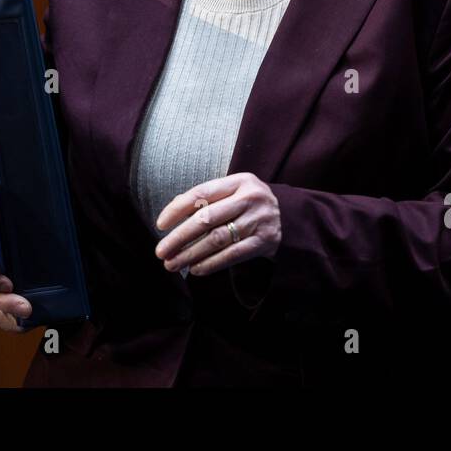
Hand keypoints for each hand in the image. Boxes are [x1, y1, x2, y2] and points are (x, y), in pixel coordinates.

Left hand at [154, 172, 281, 276]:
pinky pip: (232, 255)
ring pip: (217, 239)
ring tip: (173, 264)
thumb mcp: (233, 192)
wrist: (290, 217)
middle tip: (161, 251)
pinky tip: (195, 270)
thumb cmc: (249, 204)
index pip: (201, 193)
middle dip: (180, 237)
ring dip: (191, 254)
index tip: (160, 225)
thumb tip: (173, 208)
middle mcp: (250, 198)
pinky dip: (211, 264)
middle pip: (207, 218)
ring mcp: (259, 220)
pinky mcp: (265, 242)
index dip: (177, 209)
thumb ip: (207, 198)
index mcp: (239, 181)